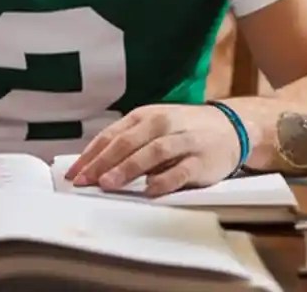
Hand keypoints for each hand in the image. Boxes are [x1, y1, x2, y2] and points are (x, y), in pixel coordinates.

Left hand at [63, 104, 242, 196]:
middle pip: (128, 142)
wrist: (232, 126)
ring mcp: (184, 140)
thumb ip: (128, 142)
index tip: (74, 174)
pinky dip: (164, 180)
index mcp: (146, 116)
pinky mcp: (202, 160)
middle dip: (103, 162)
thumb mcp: (154, 127)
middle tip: (84, 181)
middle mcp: (163, 124)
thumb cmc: (184, 130)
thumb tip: (93, 166)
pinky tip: (149, 190)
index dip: (91, 155)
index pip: (112, 135)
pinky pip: (181, 171)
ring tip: (108, 184)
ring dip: (128, 168)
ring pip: (152, 153)